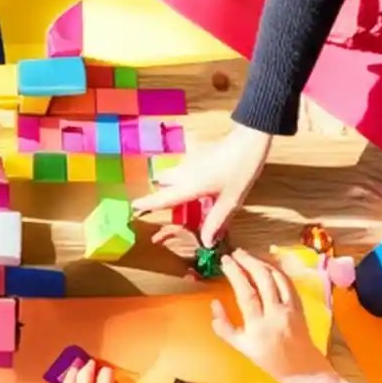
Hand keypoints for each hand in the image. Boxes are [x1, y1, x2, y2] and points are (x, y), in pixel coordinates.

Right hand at [133, 124, 269, 245]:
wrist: (248, 140)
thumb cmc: (240, 171)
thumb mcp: (231, 201)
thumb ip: (216, 221)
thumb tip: (206, 242)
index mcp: (188, 187)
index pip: (162, 198)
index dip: (147, 204)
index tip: (133, 207)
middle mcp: (183, 173)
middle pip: (163, 182)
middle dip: (163, 192)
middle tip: (174, 204)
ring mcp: (189, 161)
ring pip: (173, 173)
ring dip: (175, 183)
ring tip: (192, 194)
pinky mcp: (197, 153)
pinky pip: (185, 167)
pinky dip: (187, 175)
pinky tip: (205, 179)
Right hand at [210, 250, 330, 381]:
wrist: (300, 366)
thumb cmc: (267, 357)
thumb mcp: (239, 346)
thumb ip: (223, 326)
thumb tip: (214, 303)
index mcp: (258, 325)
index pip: (246, 293)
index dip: (235, 273)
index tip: (225, 261)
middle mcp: (275, 314)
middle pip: (263, 280)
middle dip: (248, 262)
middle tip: (235, 253)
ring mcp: (290, 308)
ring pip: (277, 278)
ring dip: (262, 262)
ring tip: (248, 256)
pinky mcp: (300, 305)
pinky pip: (288, 282)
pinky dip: (276, 269)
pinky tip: (266, 263)